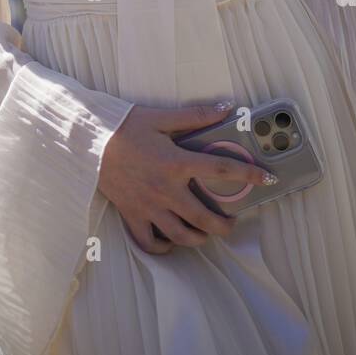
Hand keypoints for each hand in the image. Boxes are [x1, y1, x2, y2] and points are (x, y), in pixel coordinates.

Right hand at [97, 101, 275, 254]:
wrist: (88, 143)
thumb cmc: (124, 128)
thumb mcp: (160, 118)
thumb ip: (195, 116)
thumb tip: (226, 107)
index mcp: (177, 163)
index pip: (221, 170)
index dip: (249, 175)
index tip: (267, 179)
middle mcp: (167, 190)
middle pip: (205, 218)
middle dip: (225, 225)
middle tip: (231, 221)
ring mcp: (149, 207)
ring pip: (181, 236)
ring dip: (199, 238)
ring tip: (205, 232)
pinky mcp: (133, 216)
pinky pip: (151, 243)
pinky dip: (164, 247)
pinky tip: (171, 241)